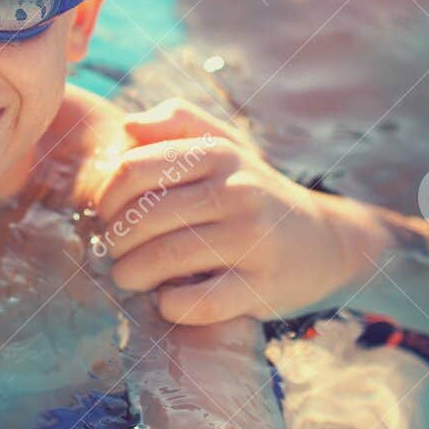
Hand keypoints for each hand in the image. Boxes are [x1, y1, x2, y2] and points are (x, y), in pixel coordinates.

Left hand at [94, 99, 364, 324]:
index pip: (135, 169)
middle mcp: (237, 191)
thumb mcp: (223, 144)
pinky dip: (171, 306)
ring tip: (128, 277)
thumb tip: (128, 126)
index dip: (107, 197)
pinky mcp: (261, 287)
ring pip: (165, 258)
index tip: (106, 214)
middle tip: (114, 251)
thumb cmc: (252, 191)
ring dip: (132, 274)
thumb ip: (176, 122)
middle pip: (144, 217)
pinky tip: (166, 301)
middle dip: (114, 240)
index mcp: (218, 154)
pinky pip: (200, 302)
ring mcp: (252, 240)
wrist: (321, 241)